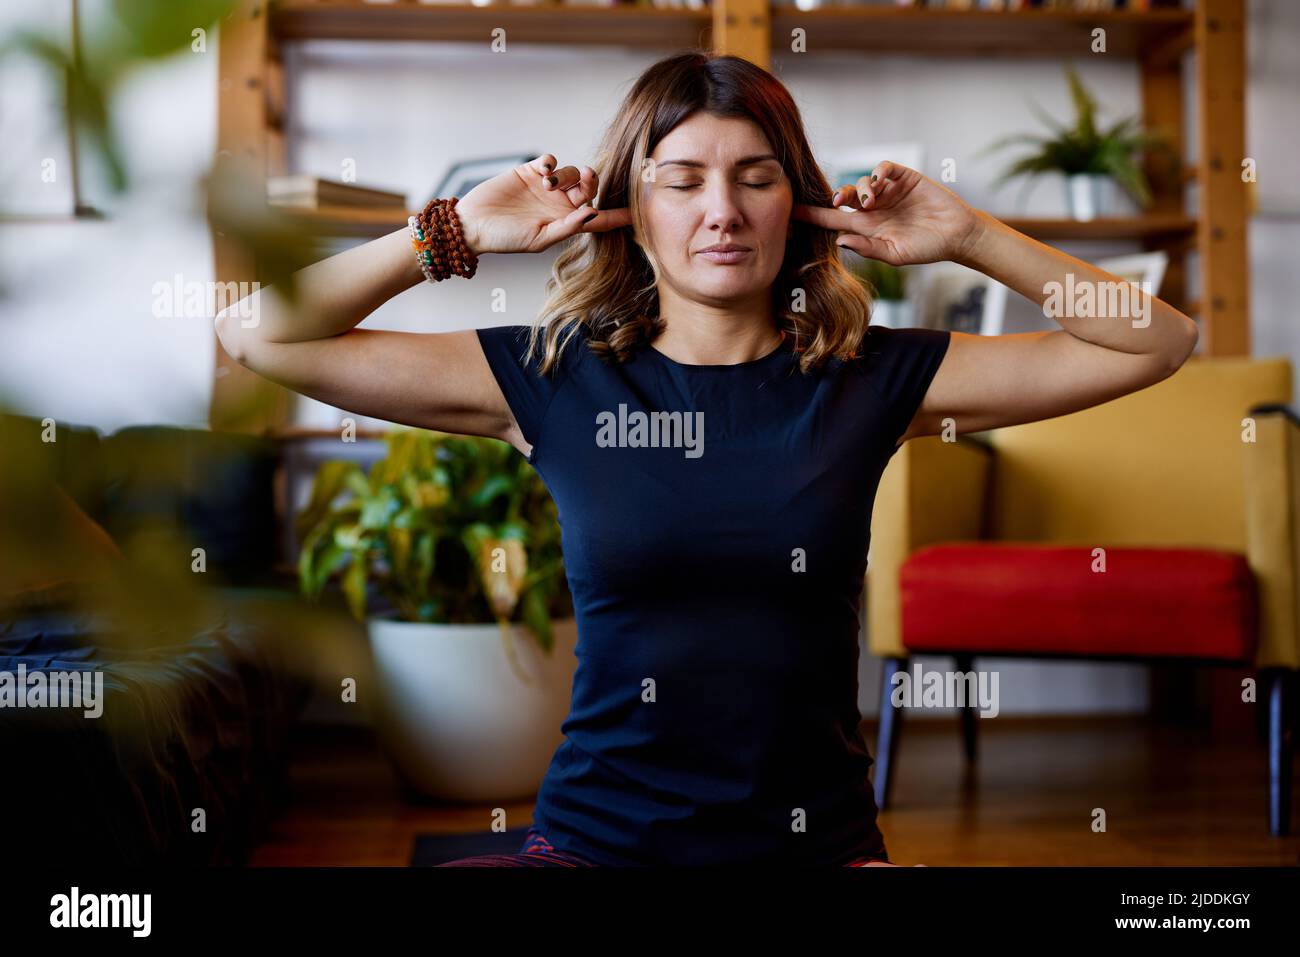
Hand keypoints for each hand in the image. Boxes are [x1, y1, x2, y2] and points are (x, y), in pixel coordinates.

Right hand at [454, 153, 630, 254]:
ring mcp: (545, 187)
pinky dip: (551, 162)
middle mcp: (559, 204)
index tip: (638, 212)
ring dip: (565, 174)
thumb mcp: (538, 238)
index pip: (597, 219)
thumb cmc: (504, 239)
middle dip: (591, 180)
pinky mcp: (529, 172)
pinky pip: (550, 160)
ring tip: (547, 184)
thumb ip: (567, 226)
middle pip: (587, 188)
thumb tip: (592, 213)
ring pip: (569, 172)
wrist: (472, 224)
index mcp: (565, 223)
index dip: (617, 215)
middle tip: (585, 177)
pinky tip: (543, 170)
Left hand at [792, 160, 985, 266]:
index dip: (813, 215)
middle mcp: (874, 208)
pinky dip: (878, 171)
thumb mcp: (895, 254)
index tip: (791, 212)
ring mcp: (889, 192)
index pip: (834, 220)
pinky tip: (880, 181)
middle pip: (844, 197)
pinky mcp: (904, 178)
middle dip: (835, 196)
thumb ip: (869, 248)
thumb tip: (840, 241)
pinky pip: (884, 168)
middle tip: (836, 200)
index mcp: (867, 228)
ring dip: (861, 188)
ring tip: (872, 200)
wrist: (957, 235)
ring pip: (862, 181)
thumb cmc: (927, 248)